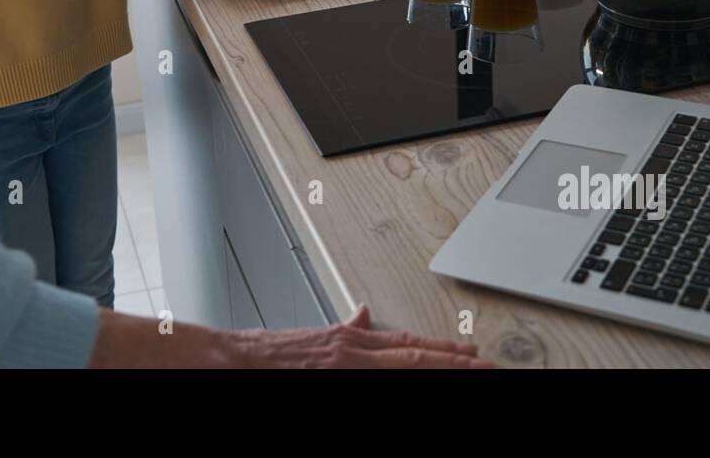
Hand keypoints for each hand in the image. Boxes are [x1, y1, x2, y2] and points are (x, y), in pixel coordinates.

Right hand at [89, 305, 491, 368]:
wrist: (220, 361)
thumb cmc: (258, 354)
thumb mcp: (308, 337)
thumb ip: (341, 331)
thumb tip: (360, 317)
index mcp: (347, 343)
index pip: (407, 347)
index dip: (443, 350)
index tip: (471, 353)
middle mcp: (351, 356)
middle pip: (416, 360)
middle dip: (455, 365)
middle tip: (489, 368)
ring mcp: (343, 372)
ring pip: (404, 373)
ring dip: (439, 375)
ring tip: (474, 377)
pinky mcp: (329, 383)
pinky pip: (378, 393)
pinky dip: (403, 387)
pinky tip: (423, 387)